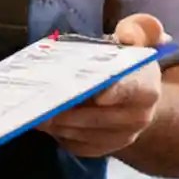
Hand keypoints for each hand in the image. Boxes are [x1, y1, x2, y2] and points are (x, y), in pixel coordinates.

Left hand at [38, 14, 168, 158]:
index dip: (109, 91)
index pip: (127, 90)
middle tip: (41, 99)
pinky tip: (41, 120)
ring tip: (33, 109)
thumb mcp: (140, 37)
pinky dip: (57, 134)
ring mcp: (121, 137)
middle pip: (96, 117)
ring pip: (82, 133)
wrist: (137, 97)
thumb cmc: (129, 61)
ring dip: (57, 123)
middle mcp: (137, 117)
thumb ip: (139, 29)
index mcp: (146, 88)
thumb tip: (129, 35)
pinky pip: (76, 144)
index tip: (92, 92)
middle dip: (68, 109)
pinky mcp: (102, 148)